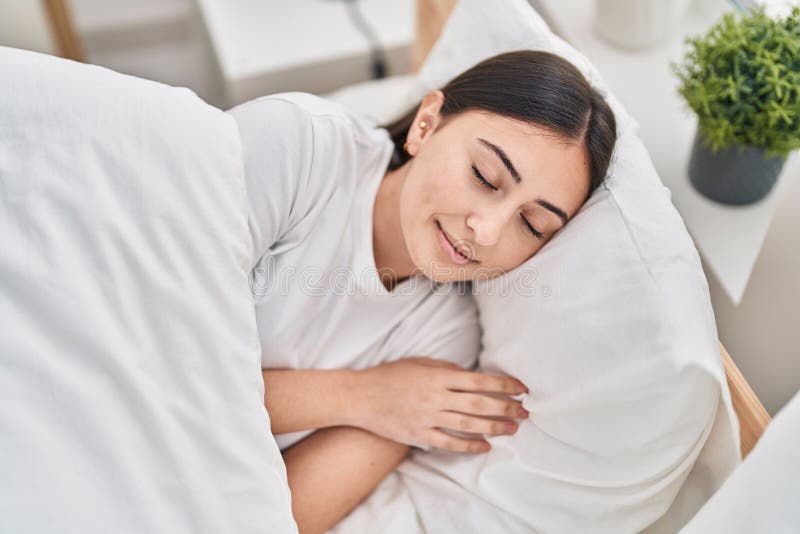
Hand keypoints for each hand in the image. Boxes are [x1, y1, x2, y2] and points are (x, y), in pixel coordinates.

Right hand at [351, 357, 528, 453]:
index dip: (504, 385)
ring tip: (513, 428)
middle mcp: (437, 397)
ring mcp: (428, 417)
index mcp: (438, 377)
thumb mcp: (419, 363)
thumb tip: (469, 374)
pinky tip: (485, 446)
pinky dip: (469, 445)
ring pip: (469, 424)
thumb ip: (445, 368)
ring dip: (494, 426)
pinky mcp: (419, 434)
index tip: (521, 388)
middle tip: (525, 411)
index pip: (480, 381)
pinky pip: (449, 442)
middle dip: (506, 407)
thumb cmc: (389, 376)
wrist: (360, 396)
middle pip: (480, 403)